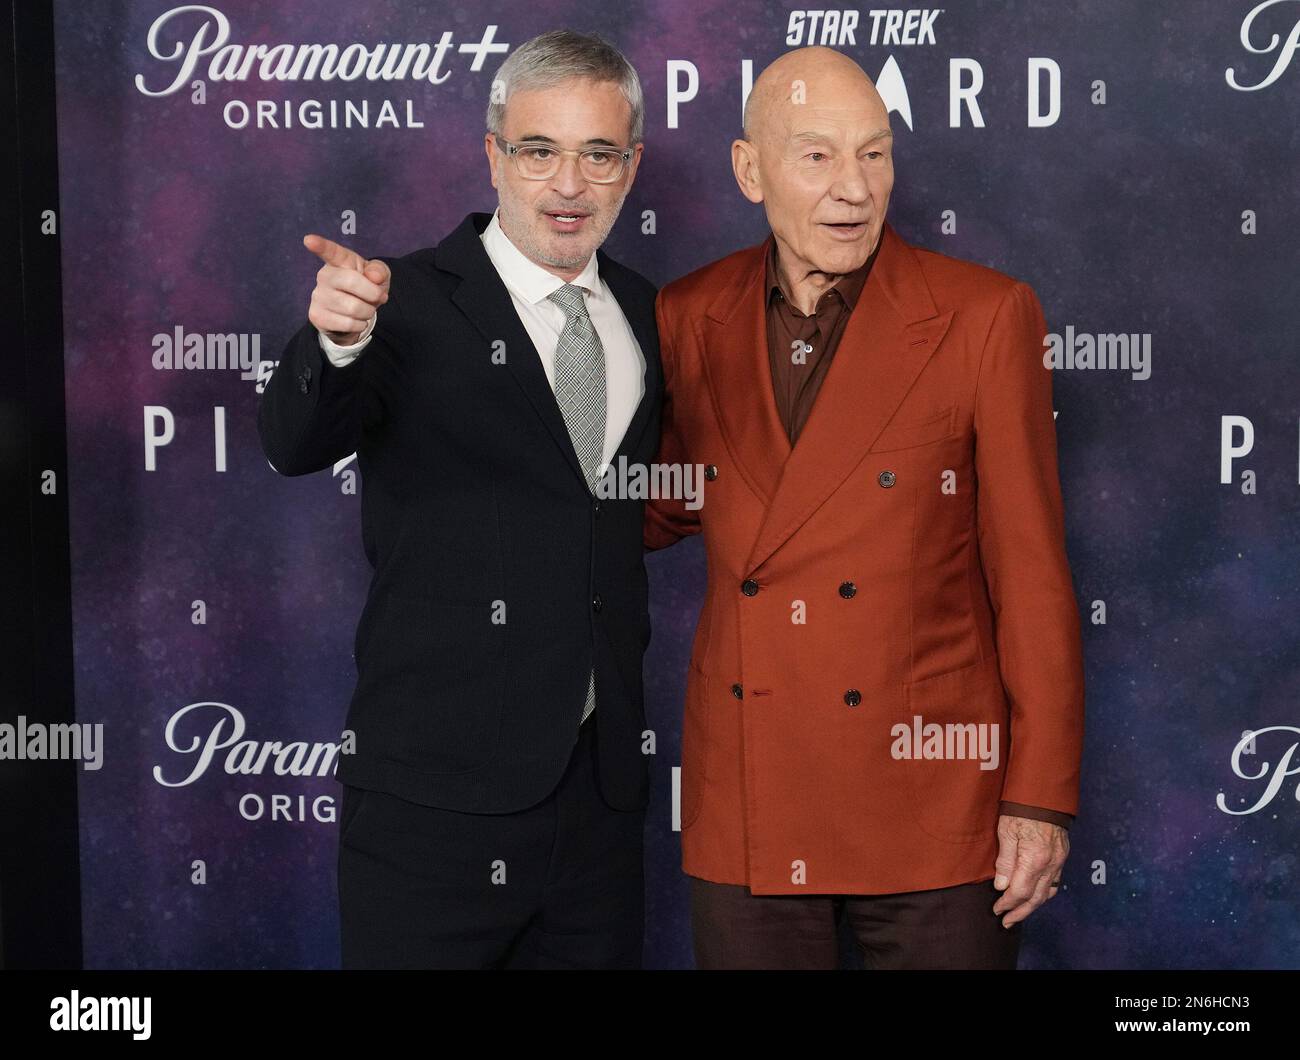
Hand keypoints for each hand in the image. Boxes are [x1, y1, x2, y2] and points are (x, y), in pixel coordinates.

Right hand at [303, 233, 389, 345]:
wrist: (355, 315)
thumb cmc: (366, 289)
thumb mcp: (378, 277)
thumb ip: (379, 271)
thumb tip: (374, 276)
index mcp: (340, 261)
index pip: (330, 251)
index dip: (320, 245)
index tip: (309, 240)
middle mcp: (324, 276)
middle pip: (351, 282)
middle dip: (373, 294)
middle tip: (378, 297)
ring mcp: (318, 296)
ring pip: (353, 308)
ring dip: (367, 312)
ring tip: (365, 310)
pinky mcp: (317, 316)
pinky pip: (347, 324)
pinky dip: (359, 325)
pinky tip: (355, 320)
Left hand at [991, 813, 1068, 927]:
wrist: (1044, 794)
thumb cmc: (1021, 810)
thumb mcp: (1006, 832)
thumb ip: (1005, 861)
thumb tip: (1001, 886)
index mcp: (1035, 859)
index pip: (1020, 892)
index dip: (1008, 904)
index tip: (997, 910)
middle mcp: (1051, 864)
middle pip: (1036, 898)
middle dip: (1020, 912)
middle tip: (1006, 922)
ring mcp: (1059, 861)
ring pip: (1047, 893)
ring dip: (1032, 906)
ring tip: (1019, 914)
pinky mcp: (1062, 856)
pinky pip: (1054, 882)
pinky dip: (1044, 894)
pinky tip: (1035, 897)